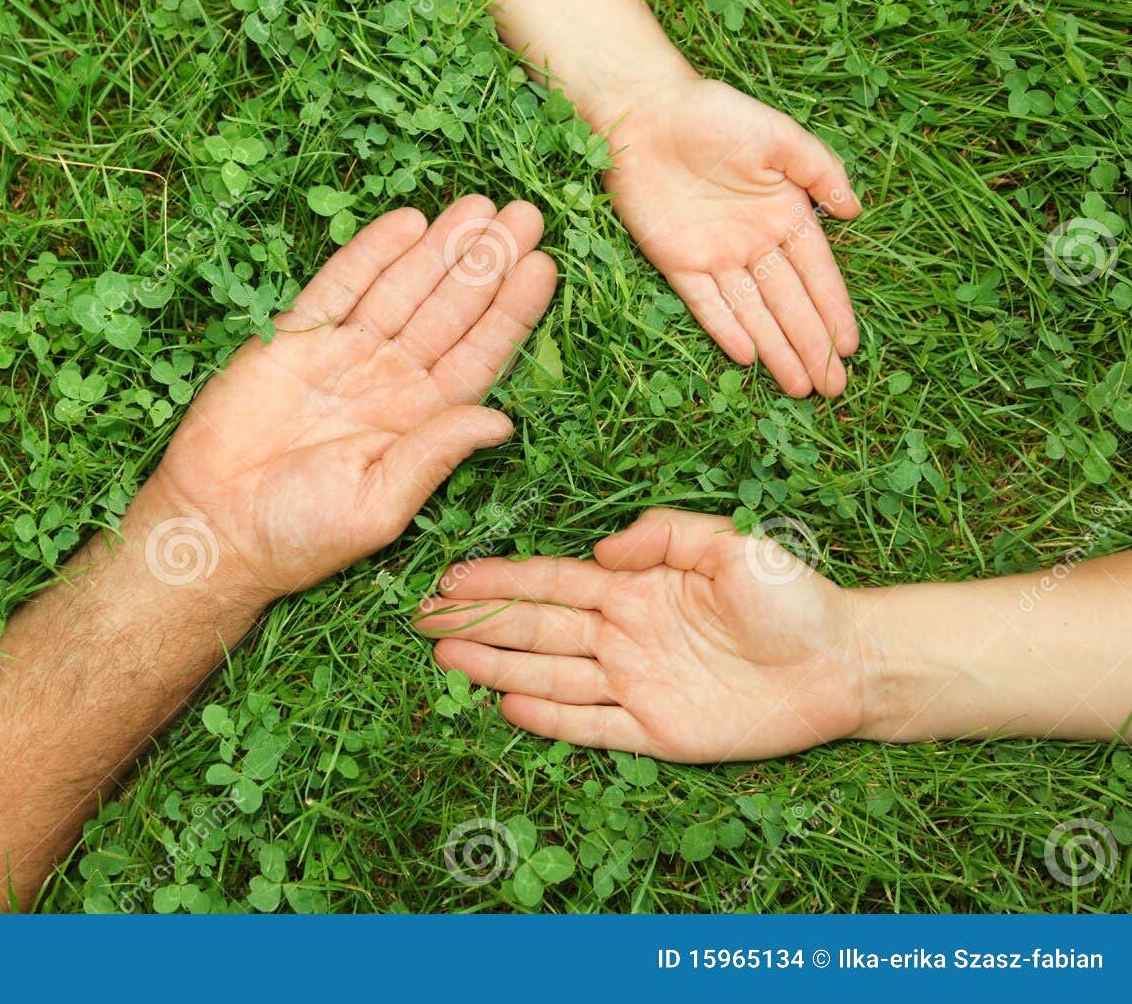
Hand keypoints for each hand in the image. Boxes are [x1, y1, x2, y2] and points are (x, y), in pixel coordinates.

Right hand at [138, 197, 557, 609]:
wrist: (213, 526)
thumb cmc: (298, 534)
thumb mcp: (380, 506)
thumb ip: (435, 455)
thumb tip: (503, 421)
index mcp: (419, 421)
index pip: (478, 354)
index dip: (511, 311)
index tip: (543, 266)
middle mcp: (389, 380)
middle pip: (449, 310)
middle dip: (486, 263)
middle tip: (524, 215)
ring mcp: (342, 355)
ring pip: (403, 288)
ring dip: (441, 247)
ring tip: (480, 206)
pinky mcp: (292, 338)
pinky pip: (340, 285)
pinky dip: (372, 252)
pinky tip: (409, 222)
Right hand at [415, 508, 864, 761]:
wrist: (844, 664)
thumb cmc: (793, 598)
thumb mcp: (734, 545)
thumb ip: (666, 535)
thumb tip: (601, 550)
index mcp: (636, 588)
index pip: (552, 581)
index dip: (499, 579)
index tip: (450, 576)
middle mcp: (624, 635)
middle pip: (536, 628)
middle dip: (478, 622)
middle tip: (422, 619)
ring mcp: (636, 685)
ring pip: (551, 676)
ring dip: (497, 668)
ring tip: (445, 660)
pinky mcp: (658, 732)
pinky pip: (593, 726)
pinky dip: (550, 719)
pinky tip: (509, 707)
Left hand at [603, 77, 862, 396]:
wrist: (647, 113)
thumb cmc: (716, 116)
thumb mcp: (780, 136)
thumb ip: (821, 170)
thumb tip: (857, 210)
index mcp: (785, 214)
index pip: (816, 273)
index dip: (833, 310)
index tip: (850, 347)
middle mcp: (753, 242)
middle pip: (788, 304)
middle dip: (811, 345)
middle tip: (832, 388)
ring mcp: (715, 255)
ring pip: (752, 312)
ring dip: (775, 350)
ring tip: (798, 388)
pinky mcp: (675, 261)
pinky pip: (704, 303)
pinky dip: (724, 330)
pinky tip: (747, 358)